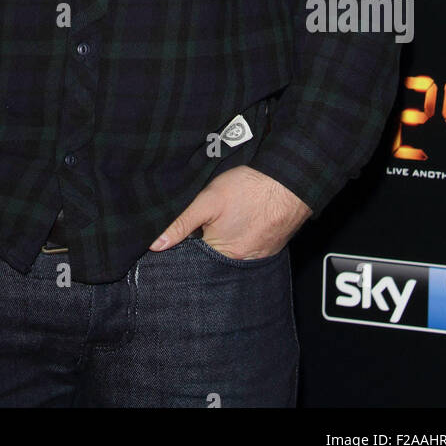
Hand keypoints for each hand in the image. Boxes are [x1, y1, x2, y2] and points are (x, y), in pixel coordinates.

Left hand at [149, 165, 311, 259]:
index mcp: (221, 254)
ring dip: (225, 241)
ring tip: (227, 222)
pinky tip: (242, 223)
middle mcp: (240, 262)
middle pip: (213, 258)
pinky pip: (249, 248)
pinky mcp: (269, 248)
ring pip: (231, 253)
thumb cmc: (250, 189)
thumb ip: (181, 223)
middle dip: (205, 245)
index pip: (194, 259)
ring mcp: (257, 256)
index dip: (185, 246)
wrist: (289, 183)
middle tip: (207, 224)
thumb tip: (156, 244)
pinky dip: (243, 239)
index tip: (184, 234)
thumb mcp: (208, 200)